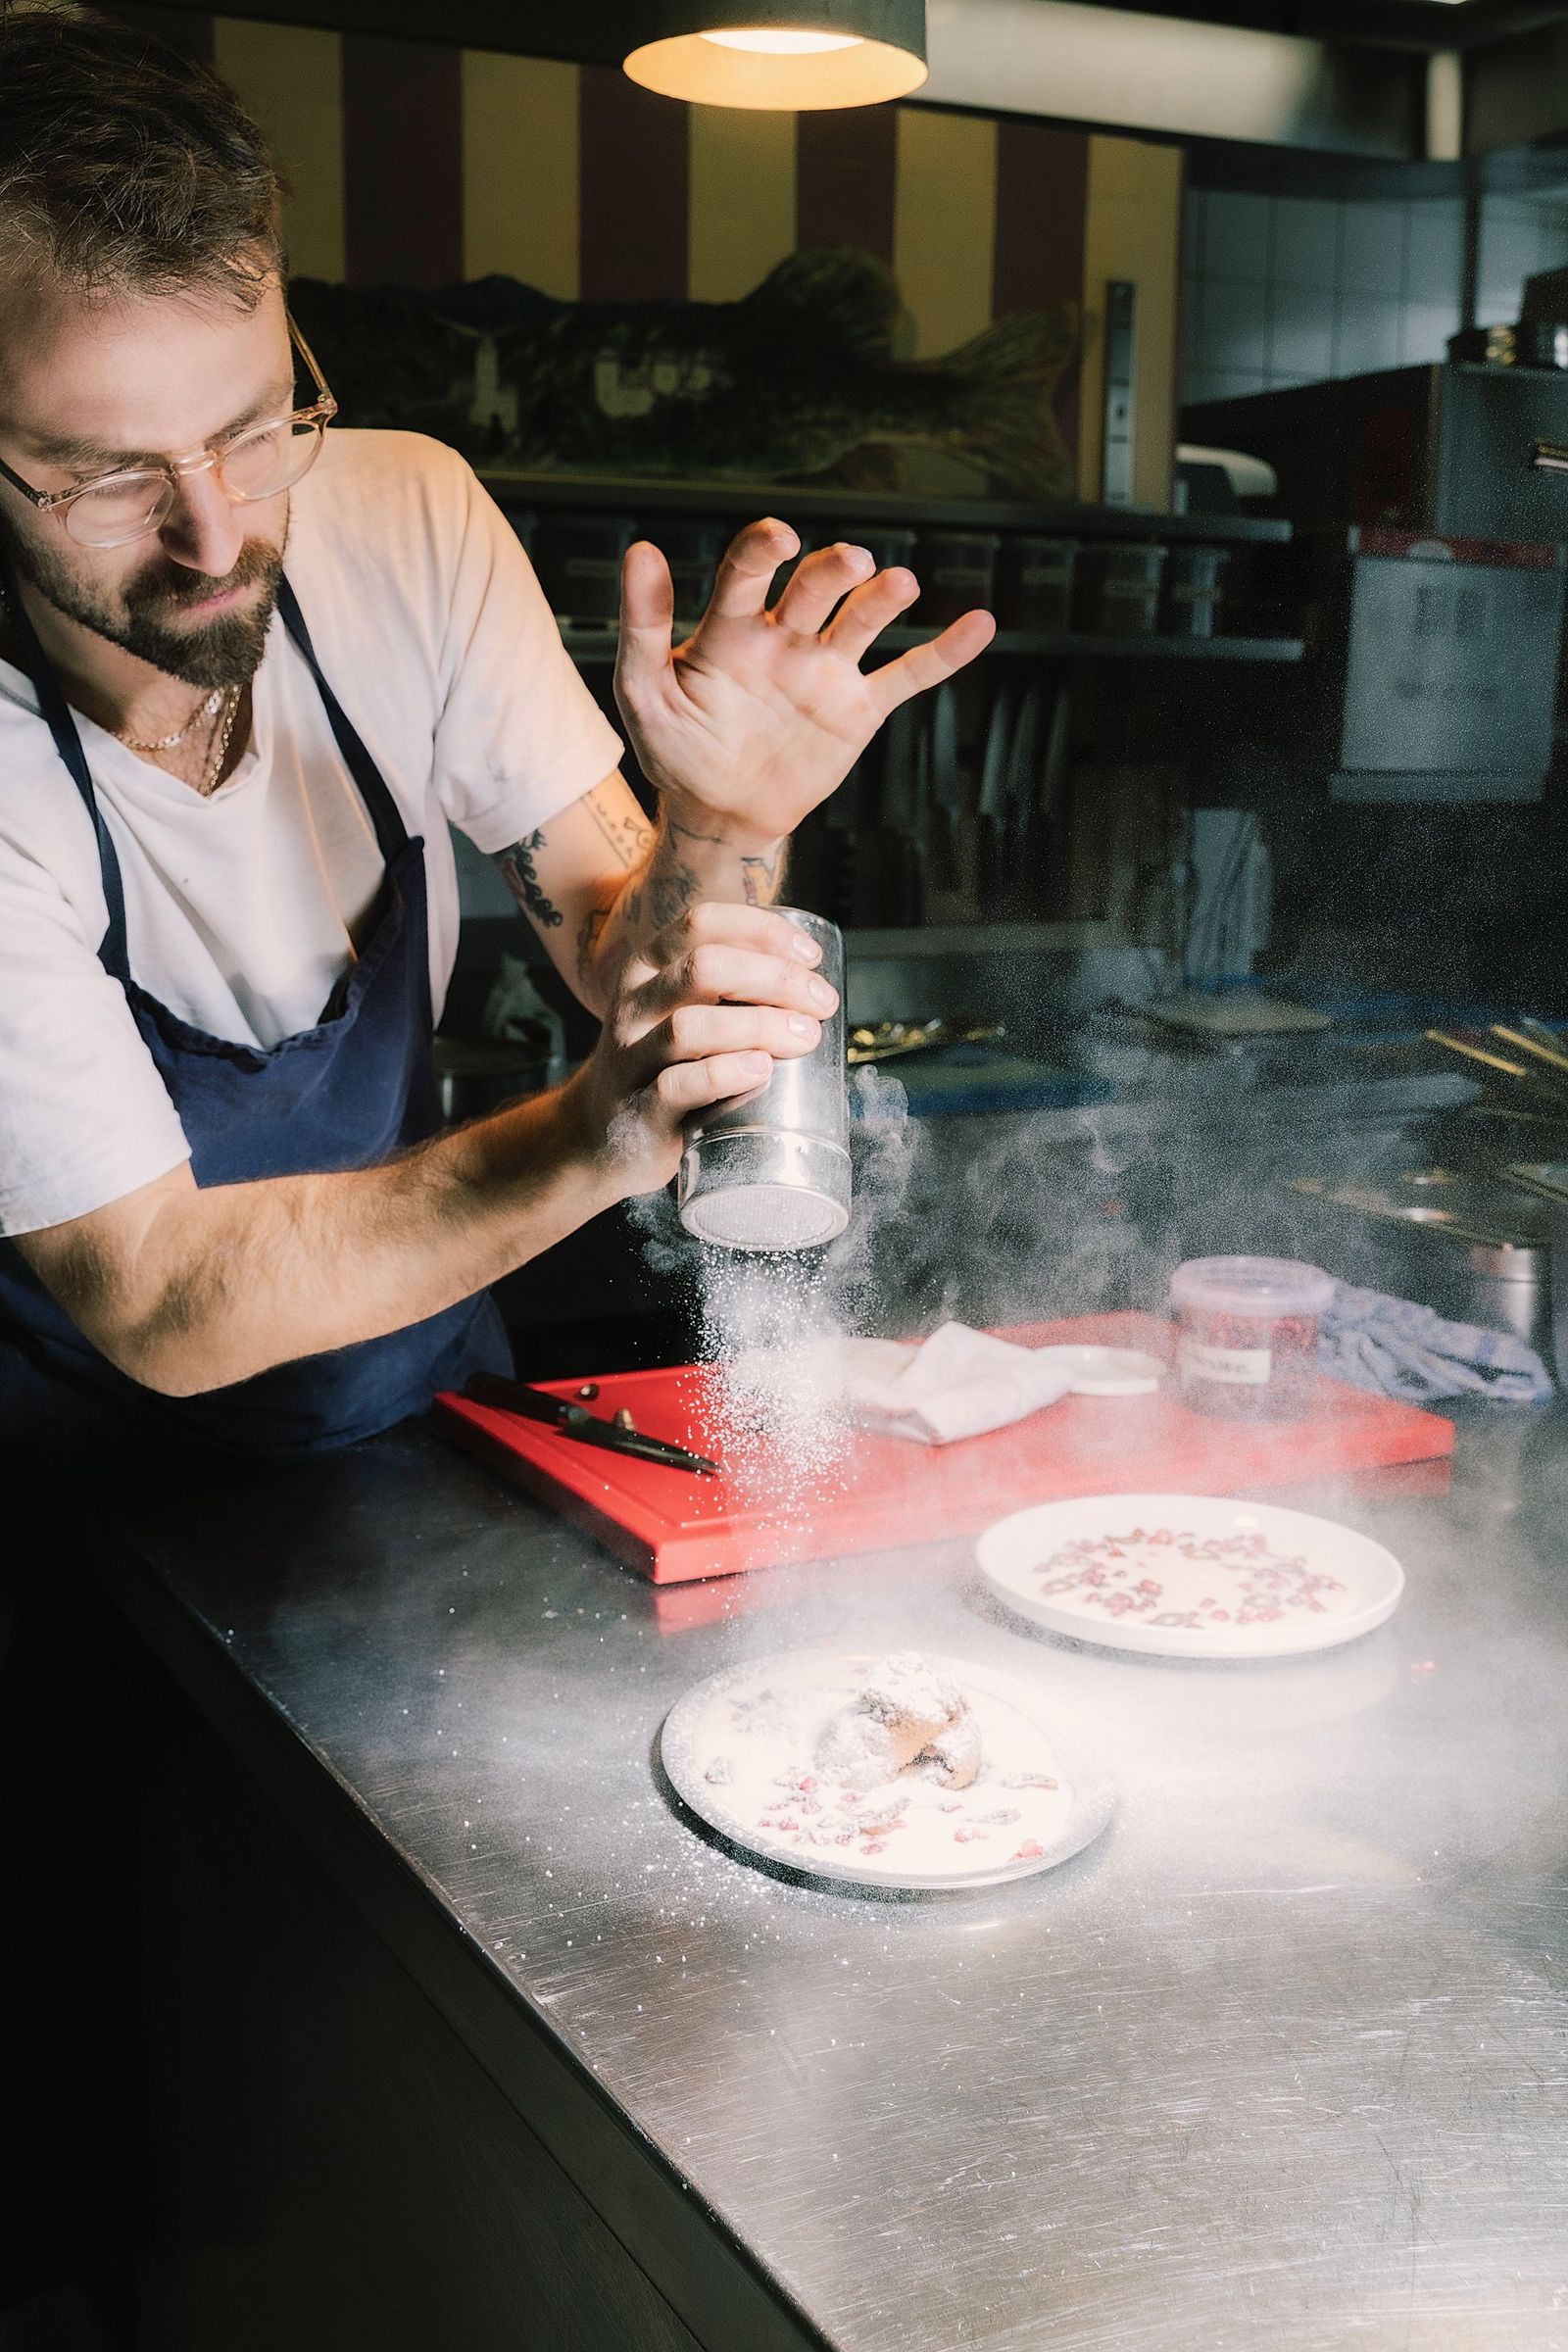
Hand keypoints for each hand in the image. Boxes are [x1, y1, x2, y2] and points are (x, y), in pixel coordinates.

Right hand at [561, 901, 839, 1198]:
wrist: (606, 1138)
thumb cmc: (667, 1066)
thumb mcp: (687, 1012)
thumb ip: (733, 991)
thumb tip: (814, 981)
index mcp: (648, 968)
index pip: (701, 923)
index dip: (763, 932)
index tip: (812, 959)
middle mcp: (633, 1005)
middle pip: (703, 968)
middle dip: (774, 979)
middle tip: (822, 1005)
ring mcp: (630, 1059)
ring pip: (690, 1027)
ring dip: (759, 1026)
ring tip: (804, 1037)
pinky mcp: (638, 1112)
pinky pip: (676, 1086)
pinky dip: (724, 1074)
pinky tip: (760, 1070)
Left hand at [613, 519, 994, 854]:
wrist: (718, 814)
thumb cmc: (676, 749)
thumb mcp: (644, 692)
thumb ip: (642, 626)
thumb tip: (641, 550)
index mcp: (731, 629)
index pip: (748, 574)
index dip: (763, 550)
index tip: (779, 539)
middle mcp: (784, 637)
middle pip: (815, 589)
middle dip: (834, 571)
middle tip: (853, 563)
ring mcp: (825, 671)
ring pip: (862, 622)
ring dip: (883, 600)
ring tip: (899, 585)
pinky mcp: (859, 709)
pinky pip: (908, 676)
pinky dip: (945, 653)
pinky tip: (978, 624)